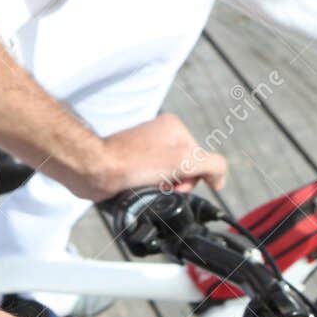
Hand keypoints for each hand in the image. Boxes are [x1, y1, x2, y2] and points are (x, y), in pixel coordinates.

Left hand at [75, 113, 226, 203]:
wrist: (96, 171)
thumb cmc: (133, 163)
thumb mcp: (183, 161)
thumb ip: (211, 165)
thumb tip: (219, 179)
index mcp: (174, 127)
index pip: (200, 159)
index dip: (192, 177)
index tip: (177, 182)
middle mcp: (159, 135)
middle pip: (185, 169)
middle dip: (177, 184)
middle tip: (162, 186)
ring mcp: (145, 149)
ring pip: (168, 177)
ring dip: (163, 189)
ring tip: (147, 187)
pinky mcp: (132, 164)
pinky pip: (152, 181)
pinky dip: (149, 189)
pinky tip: (139, 189)